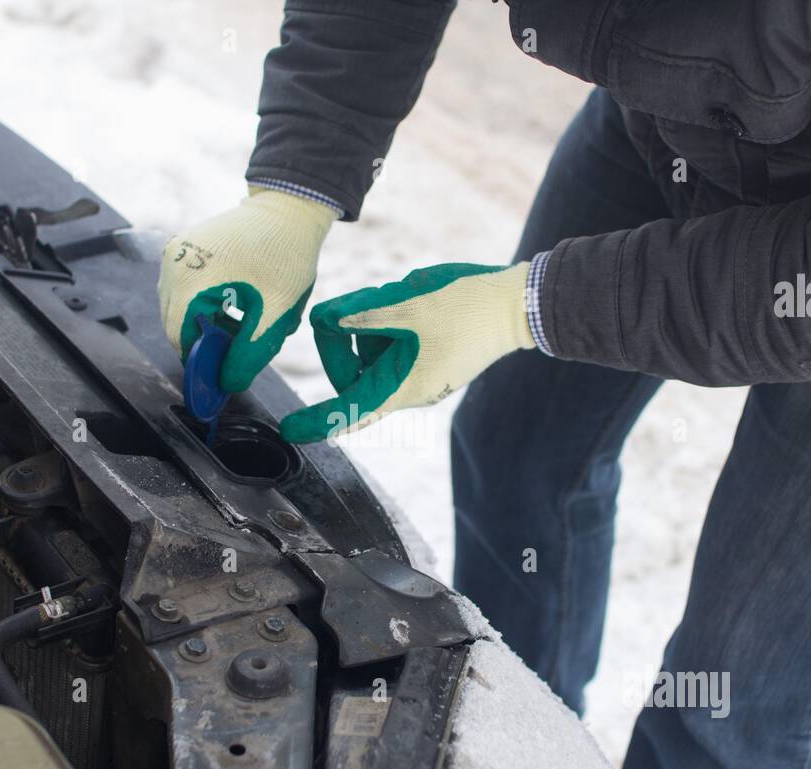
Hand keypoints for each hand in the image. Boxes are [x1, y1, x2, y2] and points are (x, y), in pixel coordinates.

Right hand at [158, 187, 335, 391]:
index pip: (179, 337)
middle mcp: (173, 264)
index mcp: (191, 279)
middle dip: (205, 341)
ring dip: (206, 323)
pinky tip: (236, 303)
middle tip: (238, 348)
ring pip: (179, 307)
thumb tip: (229, 384)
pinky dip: (205, 303)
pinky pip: (184, 287)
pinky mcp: (184, 247)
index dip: (200, 360)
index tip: (224, 371)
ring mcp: (175, 253)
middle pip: (175, 323)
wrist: (289, 207)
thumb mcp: (275, 312)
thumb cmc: (286, 254)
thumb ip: (250, 353)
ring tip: (243, 322)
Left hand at [280, 261, 533, 442]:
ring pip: (372, 356)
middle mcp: (410, 389)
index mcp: (404, 385)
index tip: (291, 429)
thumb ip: (362, 315)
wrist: (519, 305)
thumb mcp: (409, 302)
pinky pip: (394, 348)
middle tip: (370, 304)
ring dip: (374, 325)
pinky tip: (416, 303)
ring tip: (404, 298)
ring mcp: (421, 377)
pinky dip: (391, 326)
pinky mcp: (430, 363)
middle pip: (355, 375)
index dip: (318, 420)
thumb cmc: (468, 304)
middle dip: (349, 340)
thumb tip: (324, 322)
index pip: (350, 410)